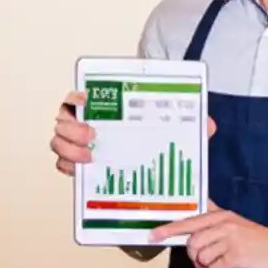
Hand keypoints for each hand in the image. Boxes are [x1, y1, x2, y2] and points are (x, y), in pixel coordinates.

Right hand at [50, 91, 216, 176]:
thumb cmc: (155, 134)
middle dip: (72, 127)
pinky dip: (69, 168)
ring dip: (68, 148)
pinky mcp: (81, 167)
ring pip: (58, 142)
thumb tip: (209, 125)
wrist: (151, 160)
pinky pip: (64, 166)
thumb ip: (191, 123)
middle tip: (93, 136)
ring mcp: (80, 145)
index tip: (85, 100)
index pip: (78, 96)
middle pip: (62, 119)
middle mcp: (87, 124)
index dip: (75, 97)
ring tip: (90, 156)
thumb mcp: (173, 127)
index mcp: (104, 108)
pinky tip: (85, 170)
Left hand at [151, 201, 267, 267]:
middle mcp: (224, 224)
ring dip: (208, 266)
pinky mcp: (236, 255)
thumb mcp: (236, 225)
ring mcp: (230, 239)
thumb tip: (192, 225)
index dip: (168, 228)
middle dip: (195, 256)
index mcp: (222, 215)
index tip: (153, 235)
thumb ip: (215, 224)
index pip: (189, 220)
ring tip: (222, 263)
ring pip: (201, 257)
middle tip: (207, 260)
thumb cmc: (260, 241)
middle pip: (191, 242)